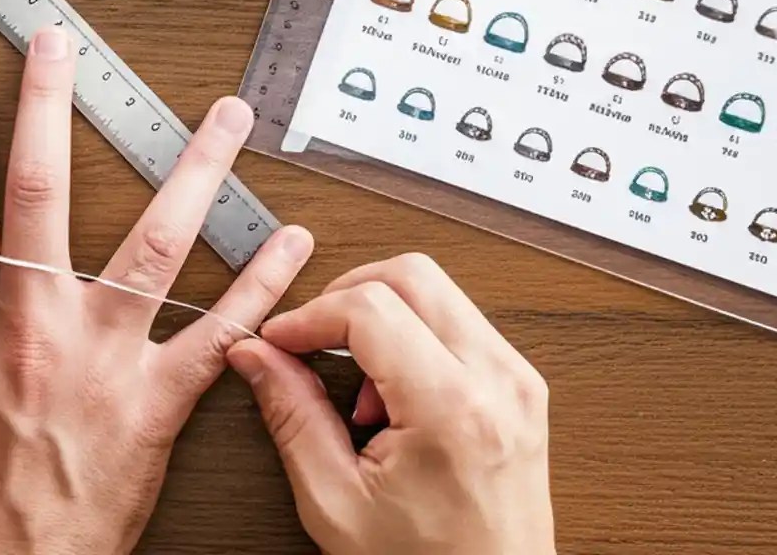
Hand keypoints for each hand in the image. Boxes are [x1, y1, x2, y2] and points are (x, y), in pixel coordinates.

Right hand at [0, 28, 314, 553]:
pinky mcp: (154, 399)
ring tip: (225, 115)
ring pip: (151, 242)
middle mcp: (36, 318)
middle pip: (39, 187)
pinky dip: (259, 284)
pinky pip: (218, 332)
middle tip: (60, 40)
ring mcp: (100, 354)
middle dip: (45, 102)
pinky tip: (292, 240)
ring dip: (194, 171)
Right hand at [228, 254, 554, 554]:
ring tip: (357, 385)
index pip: (369, 307)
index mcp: (452, 409)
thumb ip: (292, 416)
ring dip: (381, 315)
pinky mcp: (520, 385)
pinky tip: (390, 392)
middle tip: (310, 340)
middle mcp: (498, 381)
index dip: (310, 315)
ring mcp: (518, 379)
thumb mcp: (336, 501)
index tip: (280, 339)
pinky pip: (459, 321)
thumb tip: (256, 355)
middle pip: (412, 274)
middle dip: (346, 295)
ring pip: (437, 290)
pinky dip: (412, 335)